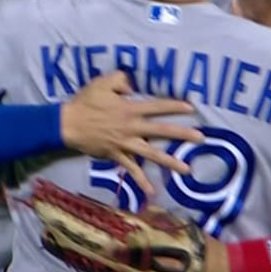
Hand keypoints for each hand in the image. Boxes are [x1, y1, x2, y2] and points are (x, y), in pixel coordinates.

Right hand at [61, 72, 203, 195]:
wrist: (69, 124)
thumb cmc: (86, 102)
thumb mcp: (102, 82)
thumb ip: (121, 79)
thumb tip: (133, 85)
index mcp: (130, 108)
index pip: (157, 107)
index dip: (174, 106)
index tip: (191, 108)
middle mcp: (132, 127)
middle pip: (161, 131)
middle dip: (182, 134)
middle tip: (201, 138)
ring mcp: (126, 143)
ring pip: (152, 154)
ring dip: (170, 161)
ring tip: (187, 169)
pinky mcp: (117, 155)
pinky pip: (131, 169)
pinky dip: (141, 181)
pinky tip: (152, 192)